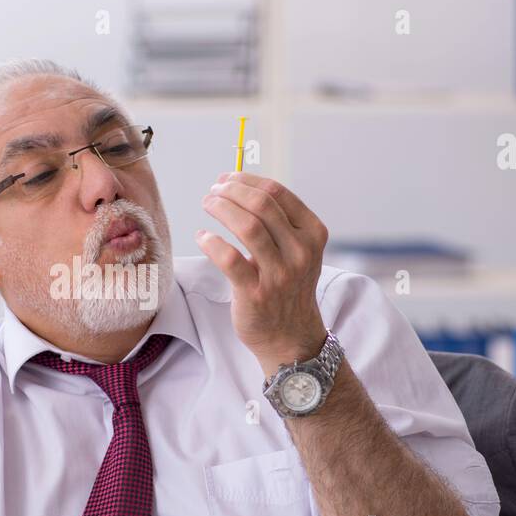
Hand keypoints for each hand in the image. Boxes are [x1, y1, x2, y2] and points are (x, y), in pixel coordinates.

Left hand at [196, 172, 328, 375]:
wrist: (291, 337)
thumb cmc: (287, 288)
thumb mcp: (297, 251)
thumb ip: (278, 221)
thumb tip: (237, 184)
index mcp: (312, 234)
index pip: (277, 193)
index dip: (247, 180)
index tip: (227, 178)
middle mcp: (300, 252)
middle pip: (261, 204)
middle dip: (231, 191)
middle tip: (213, 191)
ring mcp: (279, 274)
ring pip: (247, 226)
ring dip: (221, 208)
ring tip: (207, 204)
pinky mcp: (256, 293)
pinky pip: (228, 258)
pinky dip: (211, 241)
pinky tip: (202, 236)